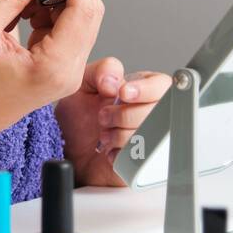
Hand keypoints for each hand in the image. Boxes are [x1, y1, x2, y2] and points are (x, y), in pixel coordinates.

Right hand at [0, 0, 104, 147]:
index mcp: (54, 66)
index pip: (83, 9)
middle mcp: (70, 72)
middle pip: (88, 13)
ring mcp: (69, 74)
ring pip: (79, 20)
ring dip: (56, 0)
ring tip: (21, 0)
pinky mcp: (61, 71)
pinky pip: (68, 32)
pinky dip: (51, 15)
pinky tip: (25, 14)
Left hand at [55, 58, 170, 187]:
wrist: (71, 151)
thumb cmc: (80, 118)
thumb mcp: (83, 85)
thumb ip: (100, 71)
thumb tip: (115, 81)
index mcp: (142, 88)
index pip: (161, 84)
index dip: (145, 89)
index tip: (123, 93)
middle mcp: (151, 112)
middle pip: (158, 112)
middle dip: (124, 115)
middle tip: (103, 117)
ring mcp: (150, 138)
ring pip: (151, 136)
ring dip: (120, 136)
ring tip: (104, 135)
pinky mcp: (144, 161)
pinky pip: (142, 159)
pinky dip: (120, 154)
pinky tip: (110, 150)